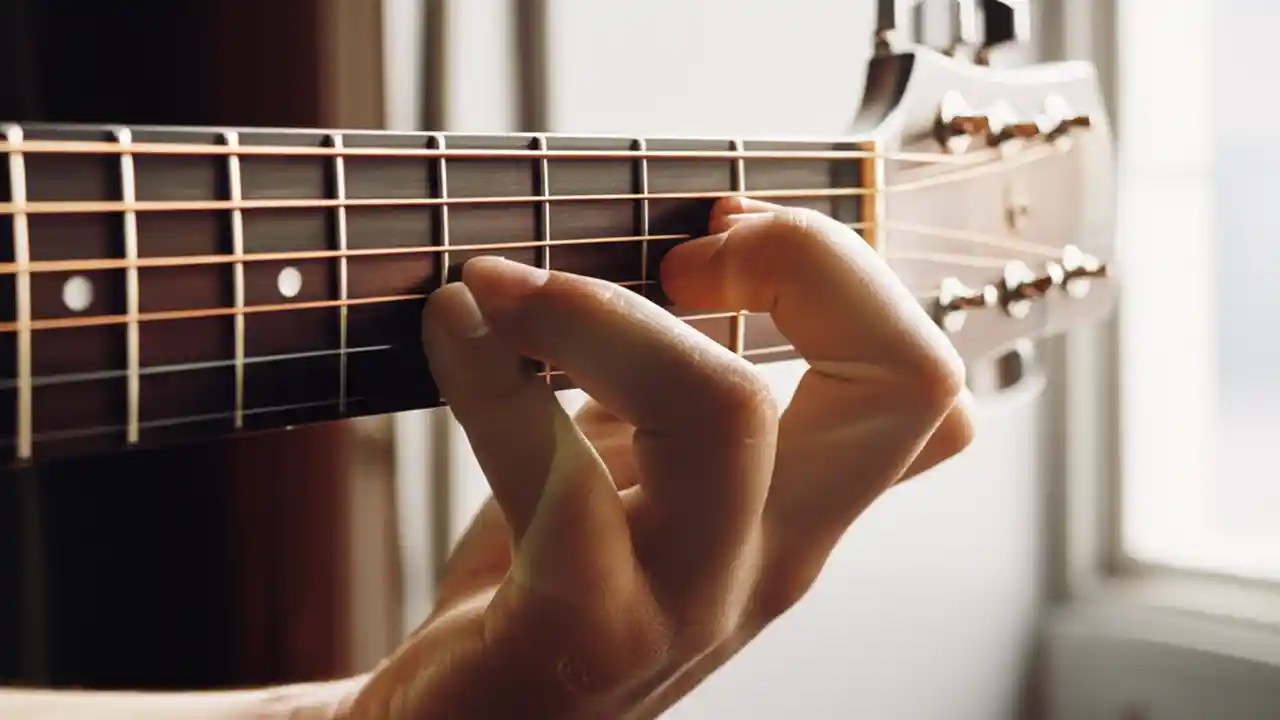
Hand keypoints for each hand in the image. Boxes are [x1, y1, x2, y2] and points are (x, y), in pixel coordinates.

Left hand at [345, 198, 973, 718]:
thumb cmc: (540, 584)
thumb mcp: (632, 467)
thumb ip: (663, 382)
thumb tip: (649, 248)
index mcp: (794, 510)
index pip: (922, 385)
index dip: (849, 274)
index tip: (721, 239)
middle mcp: (770, 558)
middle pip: (899, 384)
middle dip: (809, 259)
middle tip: (684, 254)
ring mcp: (686, 604)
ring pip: (724, 411)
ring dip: (599, 310)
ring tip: (503, 286)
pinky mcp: (579, 636)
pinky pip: (557, 475)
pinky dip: (492, 377)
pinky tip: (449, 329)